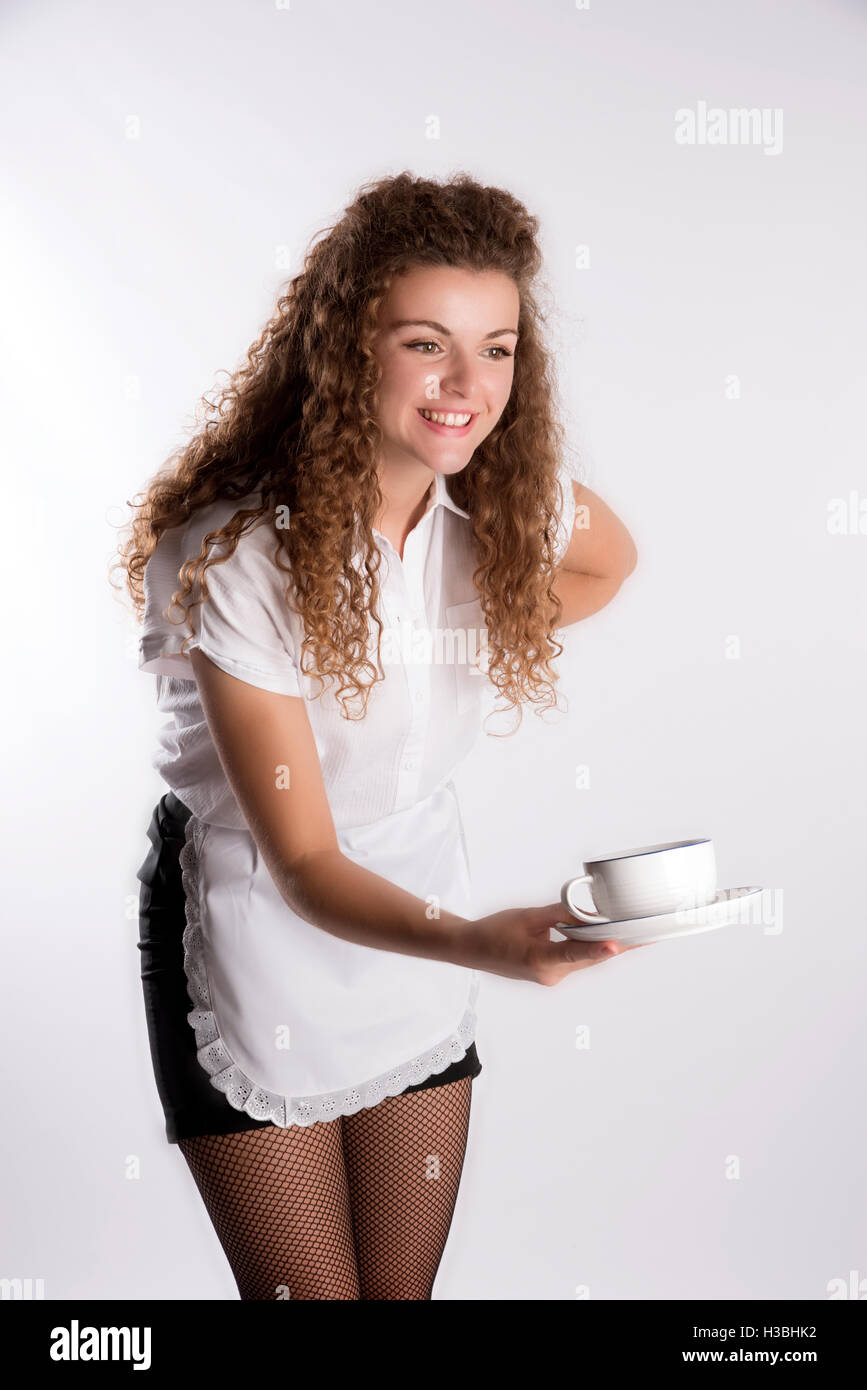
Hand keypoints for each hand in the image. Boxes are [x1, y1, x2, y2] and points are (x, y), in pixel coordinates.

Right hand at [454, 903, 650, 984]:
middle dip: (618, 946)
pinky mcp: (550, 974)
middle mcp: (549, 974)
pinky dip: (589, 948)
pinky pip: (575, 960)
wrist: (472, 949)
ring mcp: (551, 977)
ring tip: (634, 934)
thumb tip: (586, 910)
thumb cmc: (494, 931)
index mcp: (539, 959)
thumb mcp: (527, 916)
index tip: (618, 945)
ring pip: (584, 960)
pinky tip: (604, 937)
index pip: (574, 953)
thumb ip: (558, 913)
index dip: (598, 949)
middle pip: (589, 958)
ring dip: (605, 947)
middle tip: (646, 935)